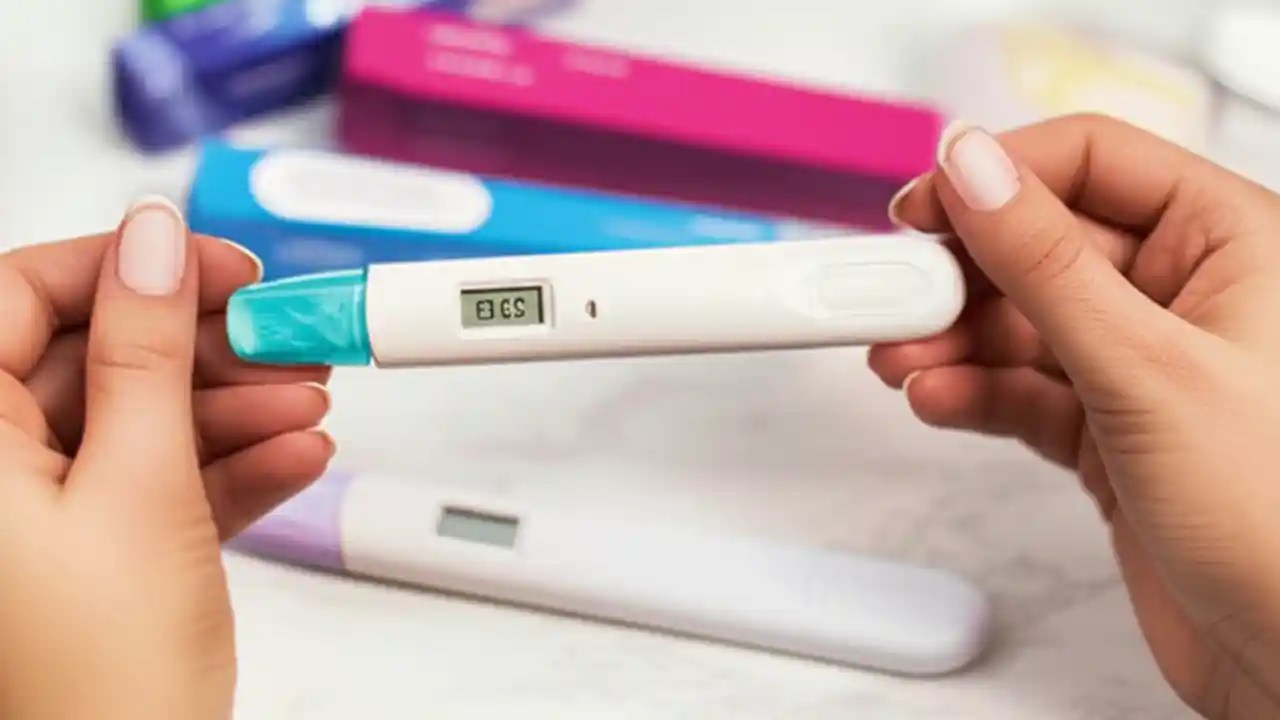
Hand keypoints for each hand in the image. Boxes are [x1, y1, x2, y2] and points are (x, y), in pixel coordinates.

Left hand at [0, 198, 333, 718]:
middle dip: (198, 347)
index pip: (16, 296)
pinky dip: (226, 469)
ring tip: (309, 400)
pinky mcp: (93, 555)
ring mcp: (39, 518)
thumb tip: (152, 241)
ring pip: (133, 422)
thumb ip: (145, 353)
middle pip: (90, 360)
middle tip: (282, 334)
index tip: (214, 262)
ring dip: (230, 409)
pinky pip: (155, 483)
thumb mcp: (139, 490)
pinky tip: (294, 455)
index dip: (125, 266)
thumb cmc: (98, 685)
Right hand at [873, 115, 1279, 718]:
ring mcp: (1142, 367)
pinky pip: (1023, 389)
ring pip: (1022, 323)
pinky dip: (974, 393)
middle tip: (893, 296)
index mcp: (1233, 243)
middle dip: (961, 273)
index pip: (1095, 162)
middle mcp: (1188, 295)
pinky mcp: (1109, 432)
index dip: (1001, 175)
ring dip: (952, 340)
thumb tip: (975, 169)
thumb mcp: (1147, 369)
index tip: (923, 205)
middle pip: (1043, 246)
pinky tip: (937, 398)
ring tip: (899, 358)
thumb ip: (1048, 264)